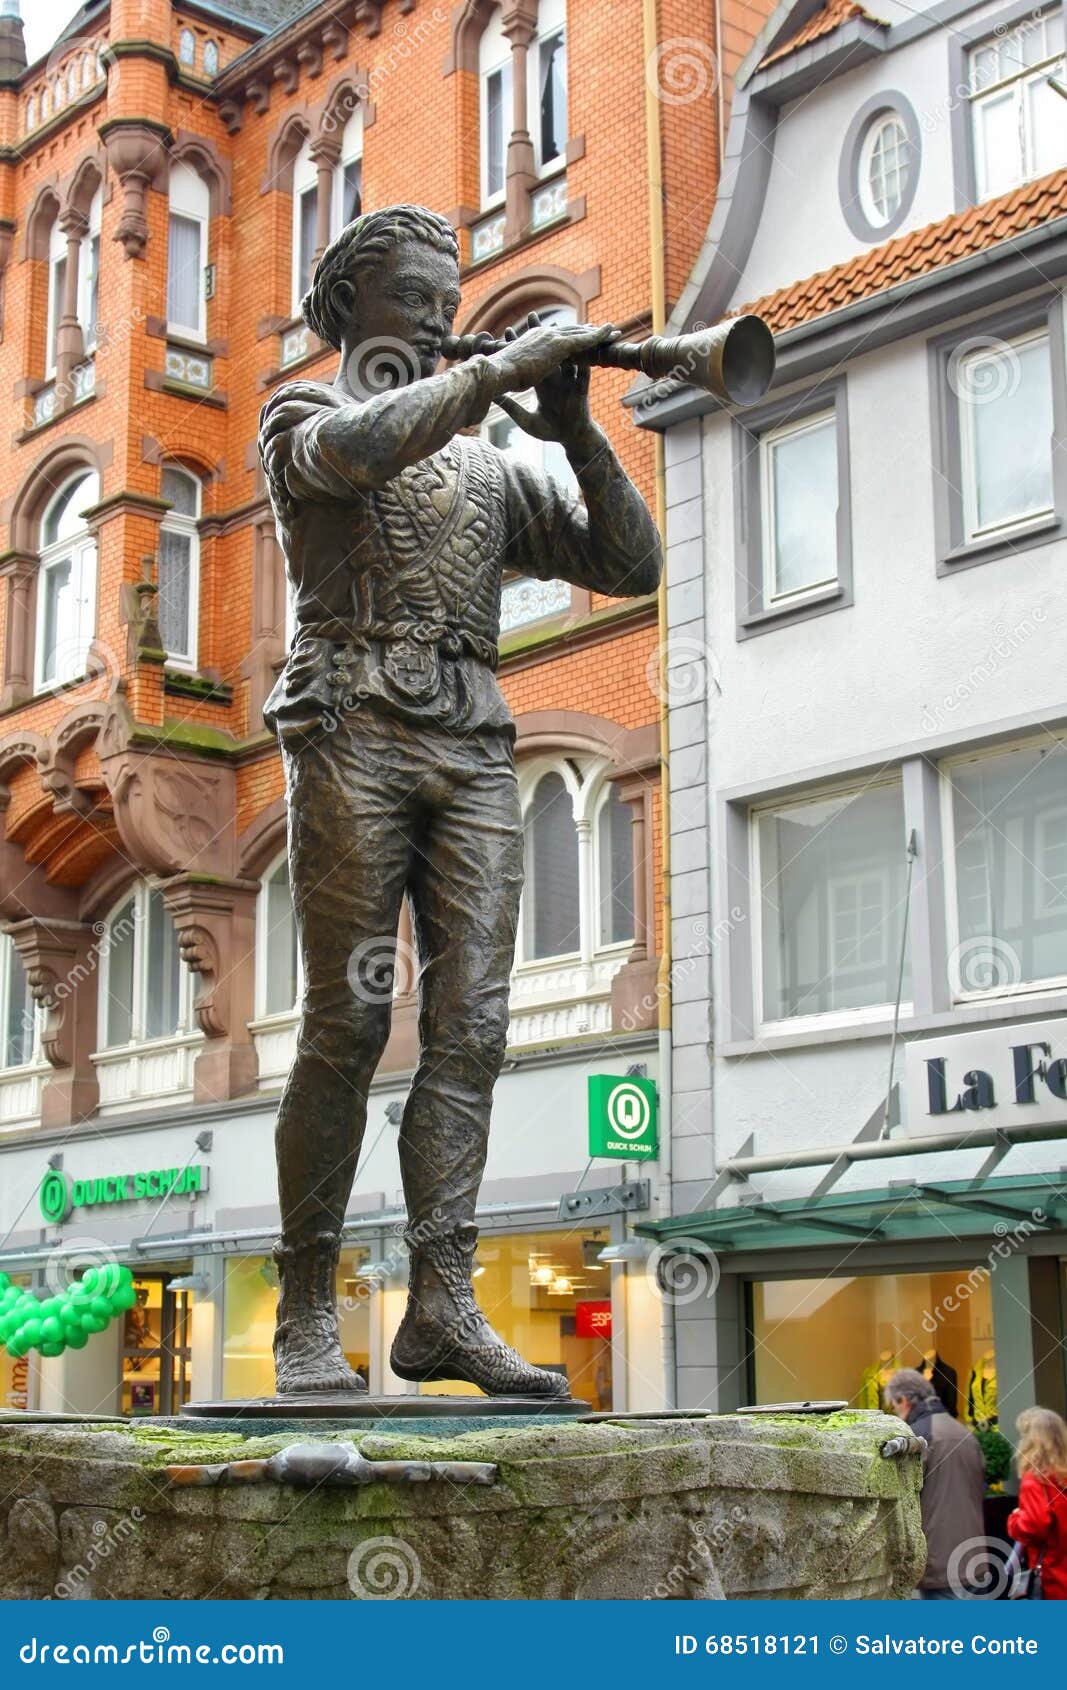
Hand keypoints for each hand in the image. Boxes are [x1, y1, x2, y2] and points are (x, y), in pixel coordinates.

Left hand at [492, 314, 614, 448]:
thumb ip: (511, 408)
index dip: (521, 347)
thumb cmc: (550, 431)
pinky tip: (582, 345)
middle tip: (530, 316)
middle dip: (541, 334)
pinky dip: (582, 359)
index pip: (531, 361)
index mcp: (543, 384)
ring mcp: (569, 381)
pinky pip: (583, 371)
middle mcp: (556, 378)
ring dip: (563, 340)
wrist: (571, 439)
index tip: (509, 332)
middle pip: (549, 351)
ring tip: (555, 326)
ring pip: (568, 355)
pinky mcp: (581, 388)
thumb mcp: (525, 420)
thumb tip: (491, 399)